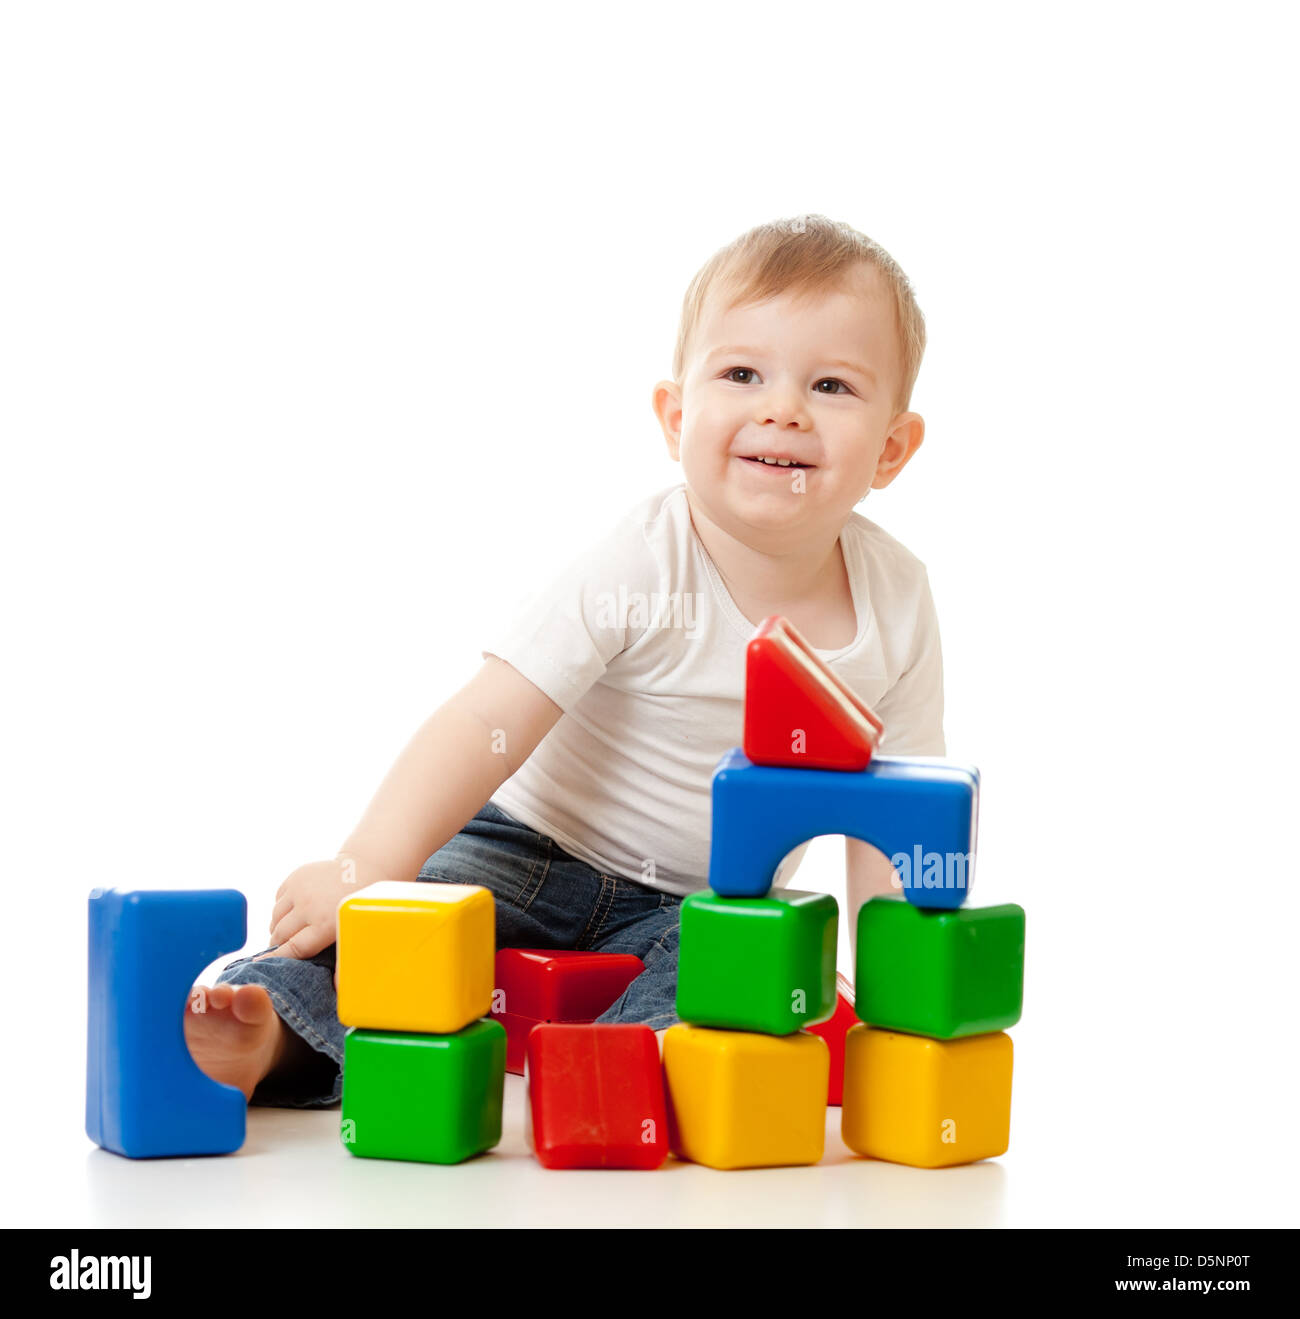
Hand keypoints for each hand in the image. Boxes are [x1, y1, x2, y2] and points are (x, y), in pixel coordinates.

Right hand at [261, 855, 390, 962]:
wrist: (364, 869)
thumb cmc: (359, 909)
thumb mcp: (356, 934)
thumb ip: (344, 964)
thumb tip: (338, 993)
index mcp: (325, 923)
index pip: (292, 948)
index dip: (276, 959)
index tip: (259, 966)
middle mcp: (309, 905)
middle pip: (280, 934)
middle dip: (277, 945)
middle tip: (282, 952)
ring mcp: (300, 888)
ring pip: (275, 917)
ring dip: (278, 927)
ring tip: (289, 933)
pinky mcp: (295, 876)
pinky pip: (278, 900)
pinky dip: (282, 910)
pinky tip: (295, 913)